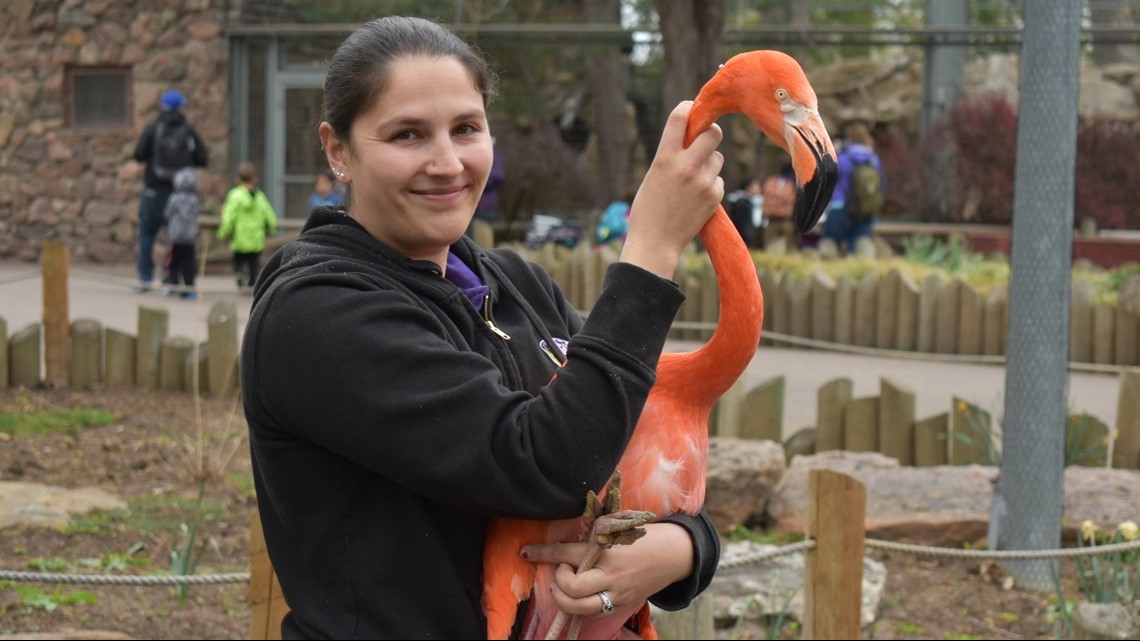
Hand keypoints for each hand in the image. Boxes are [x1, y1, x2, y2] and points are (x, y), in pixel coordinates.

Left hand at [520, 522, 693, 616]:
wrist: (676, 554)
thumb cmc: (645, 534)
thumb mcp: (619, 527)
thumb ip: (594, 535)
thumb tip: (566, 538)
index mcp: (608, 549)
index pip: (568, 553)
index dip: (543, 553)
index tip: (526, 552)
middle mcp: (611, 574)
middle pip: (573, 589)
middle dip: (558, 581)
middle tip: (562, 569)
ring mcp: (618, 593)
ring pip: (580, 608)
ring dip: (565, 598)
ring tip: (565, 585)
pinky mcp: (622, 604)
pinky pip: (593, 613)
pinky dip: (579, 606)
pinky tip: (580, 594)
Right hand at [620, 101, 723, 278]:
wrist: (655, 242)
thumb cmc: (649, 208)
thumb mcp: (654, 173)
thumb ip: (672, 153)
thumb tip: (694, 134)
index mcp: (665, 157)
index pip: (681, 116)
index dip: (689, 108)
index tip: (692, 110)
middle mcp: (686, 166)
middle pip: (713, 132)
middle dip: (710, 133)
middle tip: (703, 142)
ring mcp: (703, 182)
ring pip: (718, 157)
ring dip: (709, 162)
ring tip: (692, 180)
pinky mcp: (714, 197)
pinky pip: (718, 179)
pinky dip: (710, 184)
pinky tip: (696, 198)